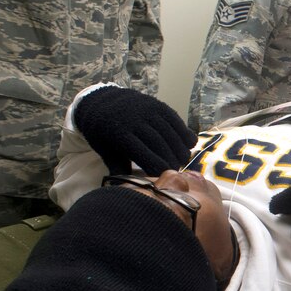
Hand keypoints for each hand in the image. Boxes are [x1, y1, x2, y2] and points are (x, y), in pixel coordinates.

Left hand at [73, 86, 196, 174]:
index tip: (165, 176)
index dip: (156, 166)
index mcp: (119, 134)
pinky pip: (175, 119)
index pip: (143, 153)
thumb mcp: (104, 150)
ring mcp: (148, 110)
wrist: (101, 101)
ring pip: (169, 131)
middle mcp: (135, 120)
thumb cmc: (103, 132)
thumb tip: (127, 189)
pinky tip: (190, 143)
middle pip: (159, 143)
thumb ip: (118, 167)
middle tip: (177, 170)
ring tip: (184, 159)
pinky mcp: (158, 104)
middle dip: (171, 158)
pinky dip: (184, 132)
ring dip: (180, 147)